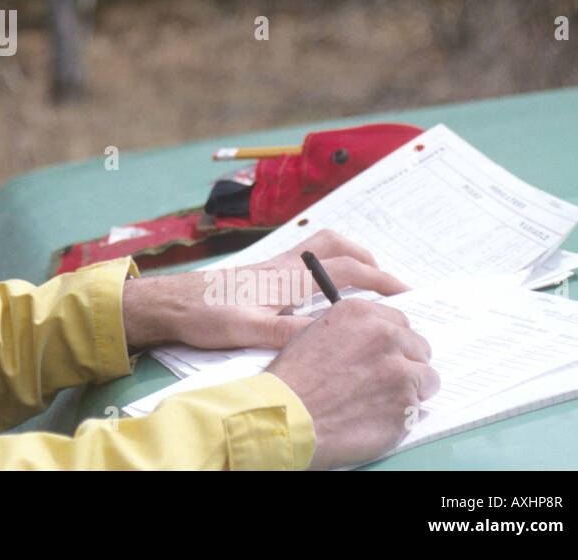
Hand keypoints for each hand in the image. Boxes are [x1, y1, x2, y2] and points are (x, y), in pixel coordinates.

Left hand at [121, 229, 408, 350]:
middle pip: (335, 244)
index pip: (346, 269)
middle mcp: (282, 264)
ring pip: (318, 248)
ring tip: (361, 282)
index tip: (407, 294)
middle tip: (387, 284)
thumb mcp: (251, 331)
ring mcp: (270, 266)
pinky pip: (302, 259)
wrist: (170, 304)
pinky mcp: (259, 273)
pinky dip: (323, 267)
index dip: (380, 280)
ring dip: (345, 258)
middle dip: (367, 260)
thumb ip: (292, 332)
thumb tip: (334, 333)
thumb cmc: (206, 315)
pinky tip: (319, 291)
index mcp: (288, 276)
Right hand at [265, 297, 439, 468]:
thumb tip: (371, 338)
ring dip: (409, 390)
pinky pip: (418, 408)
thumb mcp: (314, 334)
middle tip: (383, 381)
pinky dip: (402, 414)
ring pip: (427, 378)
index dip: (394, 343)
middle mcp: (384, 336)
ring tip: (379, 401)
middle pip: (419, 348)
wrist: (287, 415)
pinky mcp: (406, 404)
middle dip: (406, 364)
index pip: (400, 323)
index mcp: (360, 314)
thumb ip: (350, 330)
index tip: (388, 355)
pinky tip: (375, 416)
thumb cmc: (293, 379)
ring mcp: (399, 371)